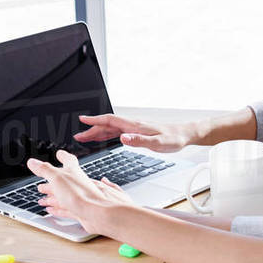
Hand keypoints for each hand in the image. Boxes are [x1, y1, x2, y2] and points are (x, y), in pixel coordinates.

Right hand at [26, 149, 134, 234]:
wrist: (96, 212)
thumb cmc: (80, 193)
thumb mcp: (57, 178)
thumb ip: (44, 169)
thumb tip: (33, 162)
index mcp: (73, 172)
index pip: (68, 160)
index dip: (63, 156)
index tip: (59, 153)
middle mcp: (78, 183)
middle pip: (63, 180)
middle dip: (51, 182)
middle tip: (42, 183)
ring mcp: (79, 197)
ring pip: (63, 196)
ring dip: (52, 196)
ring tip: (43, 199)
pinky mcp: (80, 210)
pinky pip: (65, 209)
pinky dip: (57, 209)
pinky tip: (52, 211)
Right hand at [73, 113, 193, 152]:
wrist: (184, 135)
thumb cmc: (173, 138)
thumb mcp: (157, 143)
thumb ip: (139, 141)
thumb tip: (123, 138)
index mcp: (134, 126)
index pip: (110, 120)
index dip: (95, 120)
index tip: (82, 120)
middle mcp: (132, 126)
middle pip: (107, 125)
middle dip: (91, 129)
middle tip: (78, 135)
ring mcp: (133, 129)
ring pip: (110, 129)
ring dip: (97, 133)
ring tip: (85, 137)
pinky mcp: (136, 133)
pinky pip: (117, 133)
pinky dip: (106, 135)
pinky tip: (102, 139)